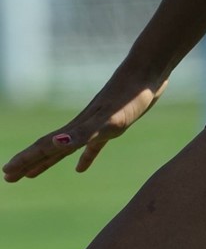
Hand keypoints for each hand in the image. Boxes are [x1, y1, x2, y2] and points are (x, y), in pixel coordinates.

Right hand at [3, 68, 166, 181]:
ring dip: (48, 162)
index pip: (46, 148)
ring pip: (65, 149)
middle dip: (28, 164)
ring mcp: (96, 125)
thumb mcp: (110, 119)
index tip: (6, 174)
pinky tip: (80, 168)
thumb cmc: (132, 95)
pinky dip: (85, 158)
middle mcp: (82, 127)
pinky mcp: (114, 124)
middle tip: (8, 178)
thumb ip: (85, 133)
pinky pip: (93, 147)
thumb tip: (56, 143)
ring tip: (33, 175)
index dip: (26, 161)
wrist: (149, 70)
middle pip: (49, 149)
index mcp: (79, 129)